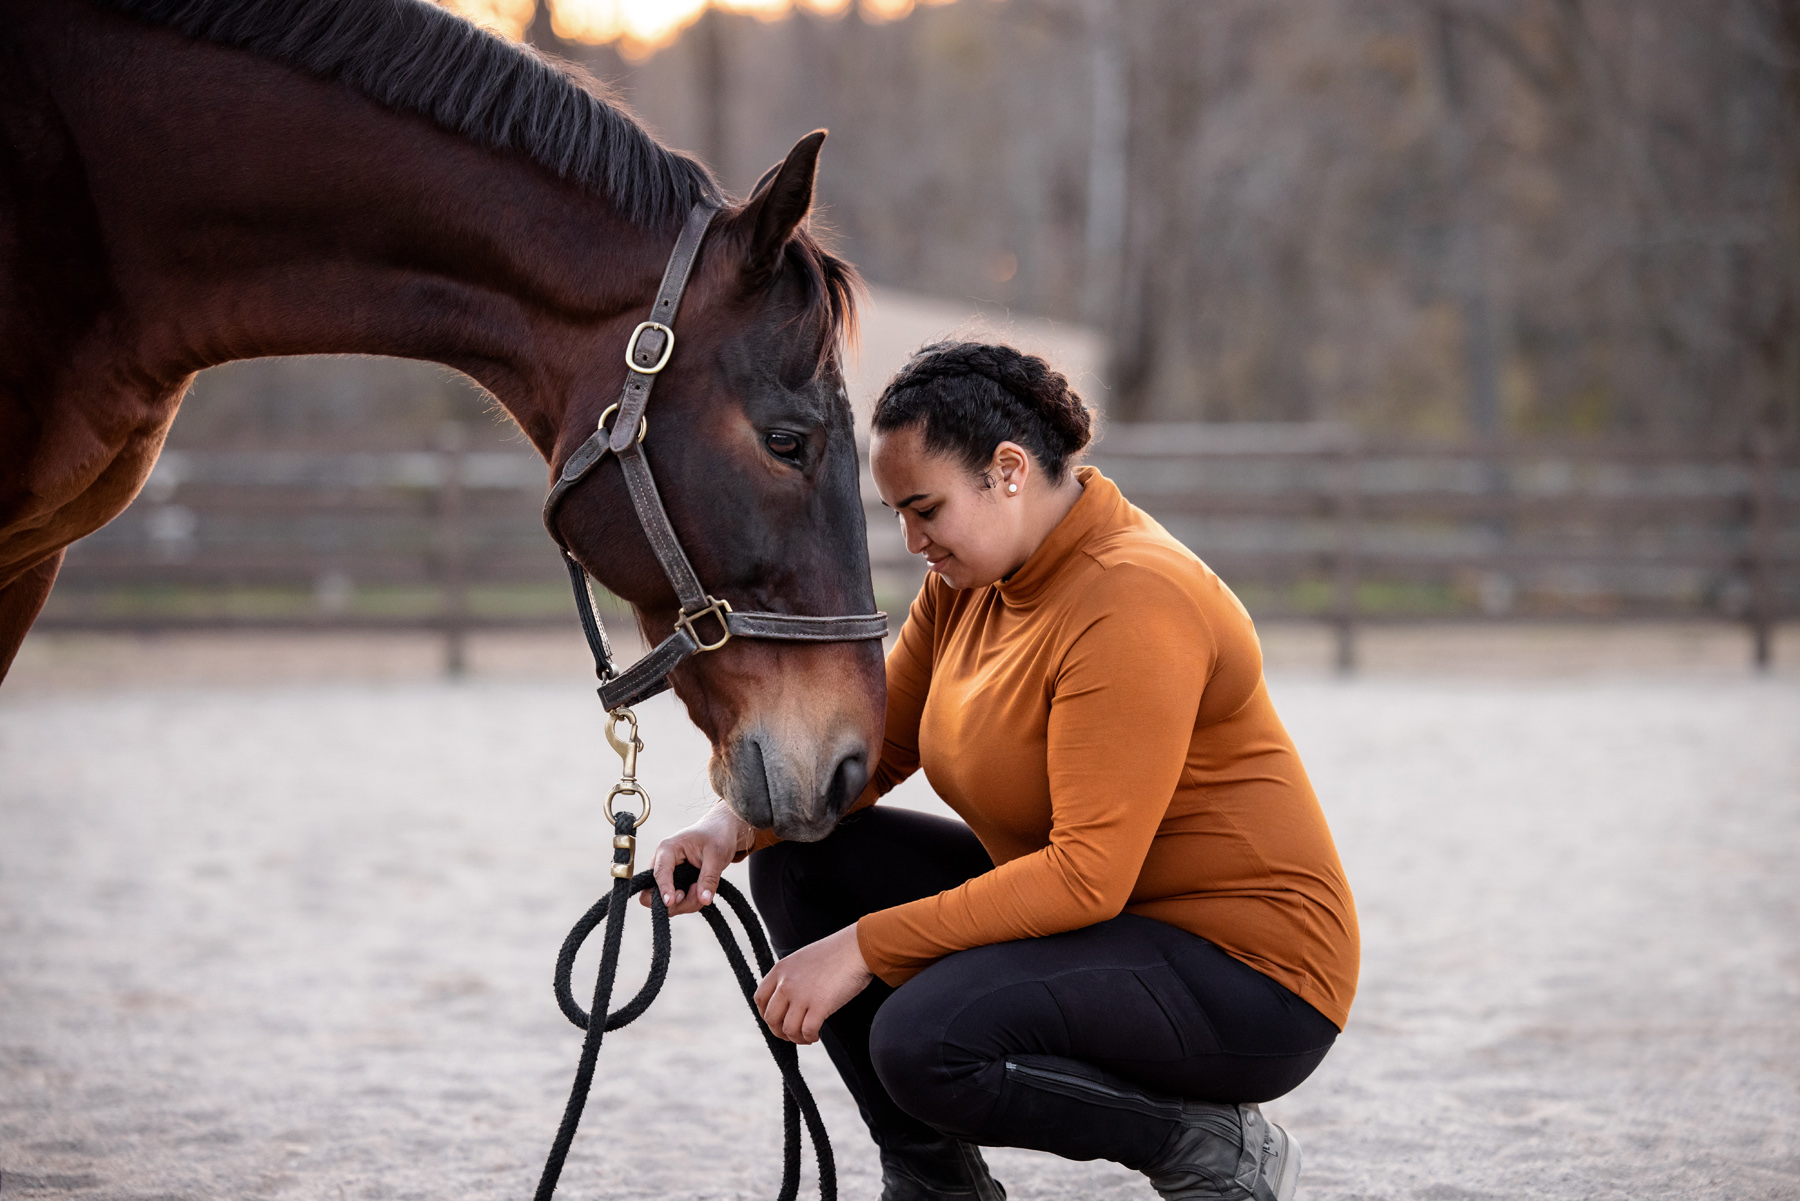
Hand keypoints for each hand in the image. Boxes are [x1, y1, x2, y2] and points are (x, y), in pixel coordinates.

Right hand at [641, 800, 754, 915]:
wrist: (722, 831)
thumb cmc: (717, 836)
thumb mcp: (717, 855)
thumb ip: (709, 878)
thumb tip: (704, 900)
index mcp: (667, 849)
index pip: (659, 872)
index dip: (663, 889)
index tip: (670, 902)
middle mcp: (663, 863)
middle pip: (652, 893)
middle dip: (674, 902)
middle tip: (695, 896)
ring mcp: (668, 876)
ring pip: (664, 902)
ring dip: (685, 904)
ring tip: (703, 890)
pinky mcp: (676, 884)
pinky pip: (676, 903)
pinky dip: (688, 903)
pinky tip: (701, 892)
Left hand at [753, 924, 872, 1043]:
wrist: (857, 948)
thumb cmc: (836, 953)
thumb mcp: (803, 959)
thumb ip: (791, 977)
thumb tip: (787, 1000)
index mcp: (781, 969)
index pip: (760, 999)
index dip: (766, 1014)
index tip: (777, 1021)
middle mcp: (787, 983)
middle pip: (771, 1018)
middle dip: (779, 1031)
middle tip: (792, 1034)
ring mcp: (802, 995)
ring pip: (788, 1029)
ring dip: (796, 1038)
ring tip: (807, 1037)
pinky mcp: (819, 1006)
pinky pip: (807, 1031)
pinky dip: (810, 1038)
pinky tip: (816, 1035)